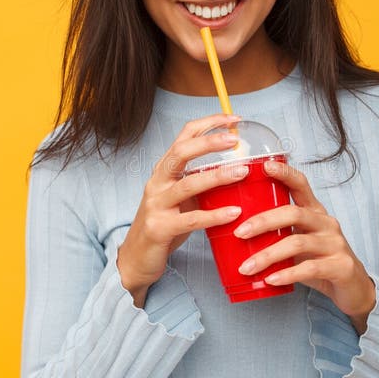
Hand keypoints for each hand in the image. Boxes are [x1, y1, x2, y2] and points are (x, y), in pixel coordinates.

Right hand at [117, 114, 247, 306]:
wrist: (135, 258)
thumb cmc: (165, 225)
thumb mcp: (182, 198)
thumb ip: (201, 182)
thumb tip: (238, 169)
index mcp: (164, 171)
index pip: (184, 136)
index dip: (209, 123)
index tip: (234, 119)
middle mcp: (157, 182)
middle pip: (181, 152)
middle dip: (209, 142)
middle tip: (235, 140)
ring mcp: (156, 204)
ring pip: (188, 184)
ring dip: (218, 177)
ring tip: (242, 173)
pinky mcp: (160, 228)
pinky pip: (191, 219)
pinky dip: (215, 215)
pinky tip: (234, 213)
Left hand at [233, 160, 375, 333]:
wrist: (353, 286)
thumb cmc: (318, 260)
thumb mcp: (299, 241)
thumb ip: (277, 234)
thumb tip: (235, 232)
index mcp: (315, 212)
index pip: (301, 184)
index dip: (284, 173)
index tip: (263, 165)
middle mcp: (327, 223)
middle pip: (293, 213)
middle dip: (263, 221)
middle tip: (239, 232)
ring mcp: (335, 244)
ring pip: (297, 242)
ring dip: (268, 255)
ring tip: (246, 267)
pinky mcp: (340, 266)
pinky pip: (310, 268)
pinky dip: (287, 274)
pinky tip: (270, 280)